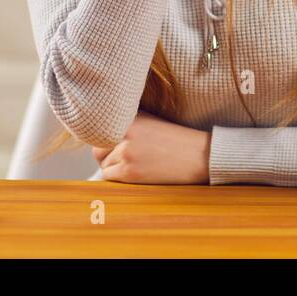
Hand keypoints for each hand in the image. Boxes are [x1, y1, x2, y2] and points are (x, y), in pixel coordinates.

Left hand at [91, 110, 211, 183]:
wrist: (199, 156)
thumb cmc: (176, 140)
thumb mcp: (151, 121)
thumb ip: (128, 123)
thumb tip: (102, 131)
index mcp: (131, 117)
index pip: (100, 129)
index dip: (104, 140)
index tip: (110, 146)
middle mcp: (126, 132)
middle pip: (97, 148)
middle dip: (105, 156)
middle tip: (120, 159)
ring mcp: (127, 152)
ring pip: (104, 164)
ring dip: (113, 168)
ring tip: (133, 166)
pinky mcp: (130, 171)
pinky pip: (110, 176)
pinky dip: (117, 178)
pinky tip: (134, 174)